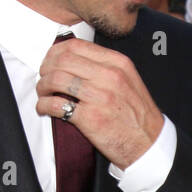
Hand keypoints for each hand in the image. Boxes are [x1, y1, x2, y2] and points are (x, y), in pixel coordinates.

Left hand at [36, 38, 163, 169]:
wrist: (149, 144)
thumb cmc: (137, 115)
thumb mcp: (129, 81)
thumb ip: (105, 68)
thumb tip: (74, 61)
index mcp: (118, 63)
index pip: (76, 46)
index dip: (55, 52)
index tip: (49, 61)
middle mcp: (109, 76)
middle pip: (63, 60)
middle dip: (46, 68)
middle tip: (43, 78)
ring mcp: (99, 97)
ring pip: (56, 79)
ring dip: (43, 87)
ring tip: (43, 94)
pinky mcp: (90, 118)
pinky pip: (56, 105)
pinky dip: (44, 105)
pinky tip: (44, 109)